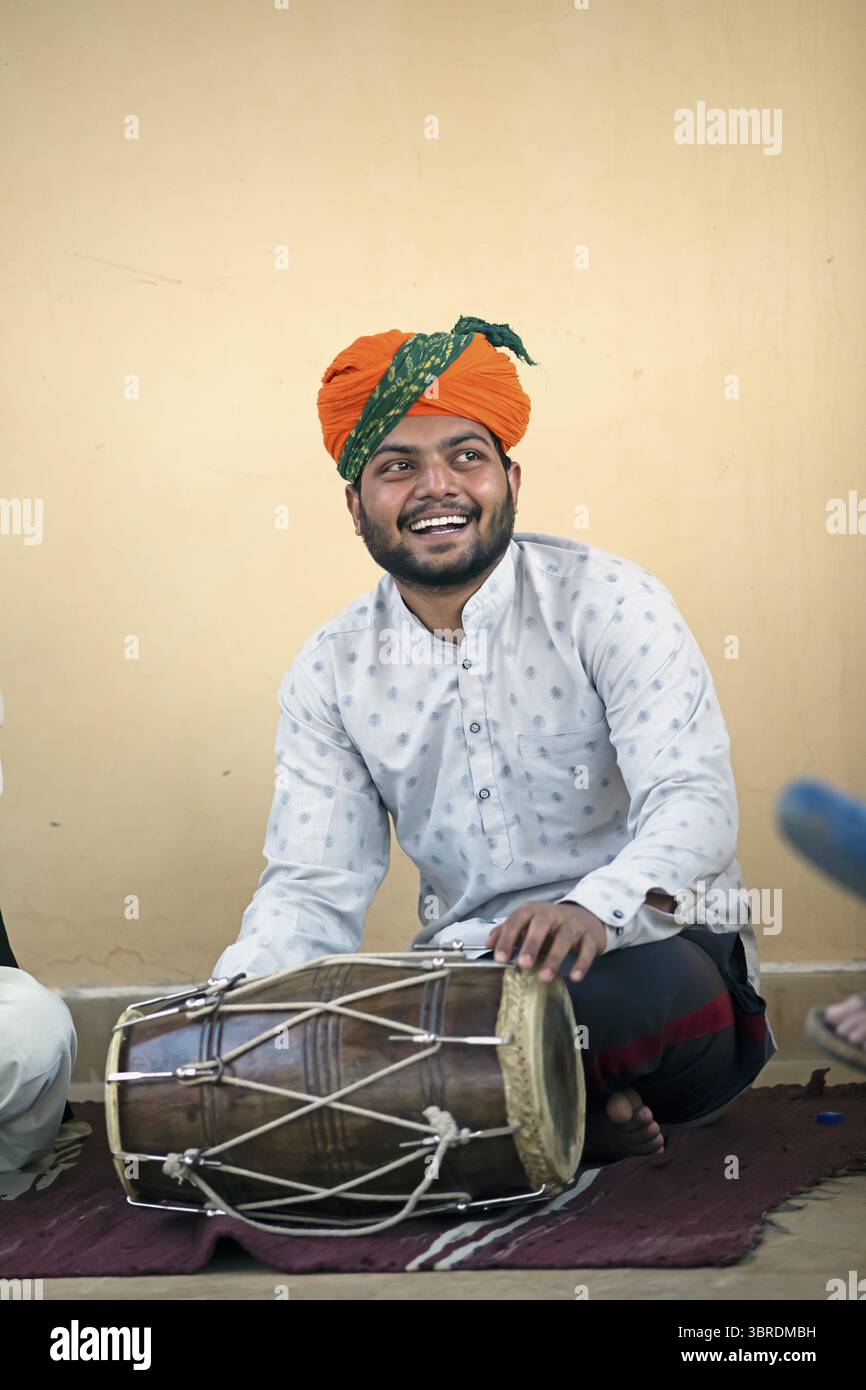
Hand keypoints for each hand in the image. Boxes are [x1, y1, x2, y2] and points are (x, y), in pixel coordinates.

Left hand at [484, 900, 607, 983]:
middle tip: (523, 964)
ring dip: (554, 958)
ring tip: (544, 977)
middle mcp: (553, 914)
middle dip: (531, 944)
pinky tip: (575, 978)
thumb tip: (488, 945)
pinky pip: (587, 949)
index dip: (507, 938)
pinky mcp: (589, 937)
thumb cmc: (549, 925)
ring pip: (565, 937)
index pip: (517, 920)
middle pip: (541, 924)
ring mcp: (573, 924)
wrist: (585, 917)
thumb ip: (506, 932)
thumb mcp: (527, 924)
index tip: (500, 959)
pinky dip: (582, 963)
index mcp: (533, 910)